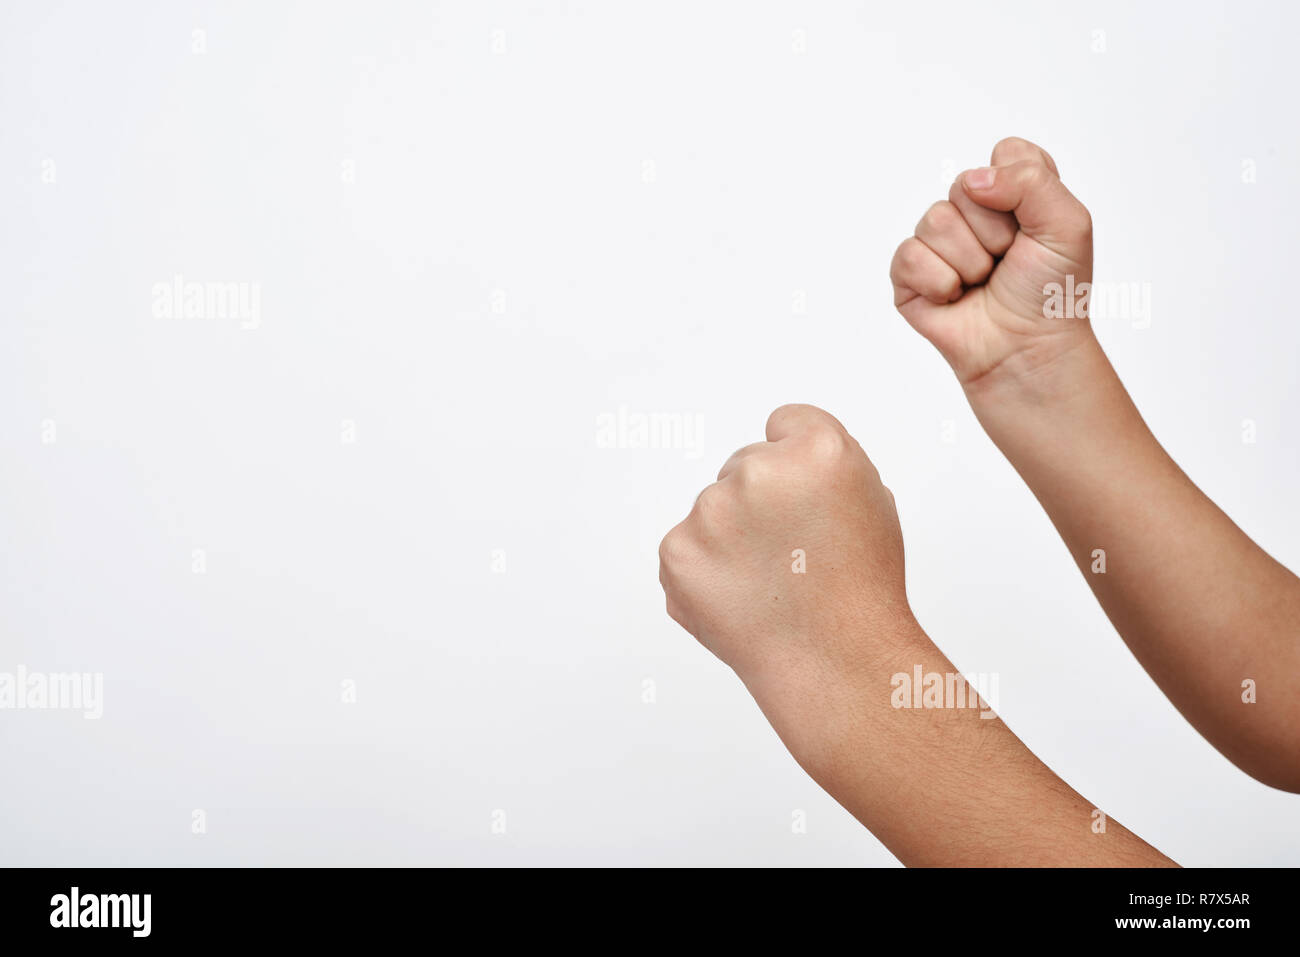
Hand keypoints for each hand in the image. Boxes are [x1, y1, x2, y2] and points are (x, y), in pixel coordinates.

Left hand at [658, 404, 917, 765]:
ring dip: (731, 537)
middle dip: (761, 502)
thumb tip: (784, 448)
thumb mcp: (873, 501)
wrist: (834, 663)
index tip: (805, 495)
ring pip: (714, 508)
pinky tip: (742, 598)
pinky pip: (686, 546)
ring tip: (772, 583)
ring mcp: (711, 511)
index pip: (786, 422)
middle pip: (745, 465)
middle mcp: (758, 470)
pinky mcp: (677, 551)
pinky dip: (704, 570)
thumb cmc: (862, 590)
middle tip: (793, 555)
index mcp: (819, 449)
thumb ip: (825, 463)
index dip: (798, 462)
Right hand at [889, 137, 1093, 387]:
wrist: (1026, 349)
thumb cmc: (1050, 293)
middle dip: (992, 231)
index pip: (1006, 154)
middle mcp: (972, 211)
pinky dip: (940, 283)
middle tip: (1006, 263)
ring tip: (982, 283)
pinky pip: (909, 255)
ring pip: (934, 220)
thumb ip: (1031, 180)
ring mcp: (937, 242)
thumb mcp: (1068, 225)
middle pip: (963, 185)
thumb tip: (972, 181)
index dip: (1020, 189)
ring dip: (968, 262)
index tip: (1034, 227)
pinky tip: (955, 298)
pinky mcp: (909, 273)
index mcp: (1014, 192)